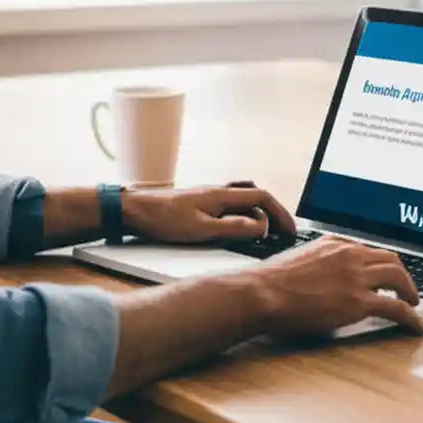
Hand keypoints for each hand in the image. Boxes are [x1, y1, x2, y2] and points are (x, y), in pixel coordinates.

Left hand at [123, 182, 295, 243]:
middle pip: (255, 195)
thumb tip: (260, 227)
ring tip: (266, 229)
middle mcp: (217, 191)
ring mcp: (207, 195)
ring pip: (243, 198)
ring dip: (259, 211)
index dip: (280, 213)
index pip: (262, 197)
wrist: (133, 210)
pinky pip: (230, 203)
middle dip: (273, 212)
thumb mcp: (201, 230)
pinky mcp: (198, 202)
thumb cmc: (162, 220)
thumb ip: (233, 228)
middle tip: (282, 231)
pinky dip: (243, 213)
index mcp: (221, 195)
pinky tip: (237, 225)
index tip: (289, 230)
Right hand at [251, 236, 422, 335]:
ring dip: (410, 291)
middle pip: (390, 259)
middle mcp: (350, 255)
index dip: (378, 265)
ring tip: (414, 303)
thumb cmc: (271, 282)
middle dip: (401, 274)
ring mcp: (357, 278)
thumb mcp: (297, 258)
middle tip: (405, 288)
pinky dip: (412, 316)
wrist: (264, 293)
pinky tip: (416, 325)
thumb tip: (320, 275)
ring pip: (398, 277)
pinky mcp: (359, 302)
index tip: (382, 275)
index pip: (367, 250)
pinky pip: (396, 307)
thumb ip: (316, 261)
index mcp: (335, 243)